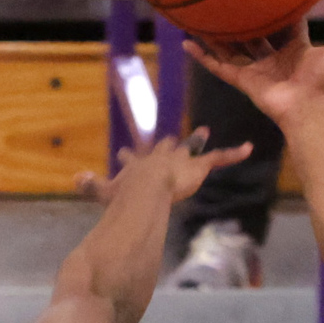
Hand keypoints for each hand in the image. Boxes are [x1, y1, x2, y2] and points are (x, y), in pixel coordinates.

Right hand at [94, 129, 254, 208]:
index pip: (135, 158)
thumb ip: (90, 186)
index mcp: (140, 164)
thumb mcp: (104, 192)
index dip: (131, 158)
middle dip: (169, 144)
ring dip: (197, 140)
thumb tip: (74, 179)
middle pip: (166, 147)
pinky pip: (219, 158)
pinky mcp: (198, 165)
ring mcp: (180, 159)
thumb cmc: (126, 193)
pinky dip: (234, 153)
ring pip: (191, 148)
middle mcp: (161, 156)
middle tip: (171, 137)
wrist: (145, 187)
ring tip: (204, 129)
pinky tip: (249, 148)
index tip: (125, 153)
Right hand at [185, 0, 323, 129]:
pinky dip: (202, 56)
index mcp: (295, 48)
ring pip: (232, 47)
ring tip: (203, 14)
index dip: (278, 7)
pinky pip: (218, 66)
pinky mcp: (241, 79)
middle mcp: (272, 56)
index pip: (285, 24)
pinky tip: (187, 43)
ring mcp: (255, 68)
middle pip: (254, 33)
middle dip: (243, 18)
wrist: (309, 107)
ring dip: (217, 33)